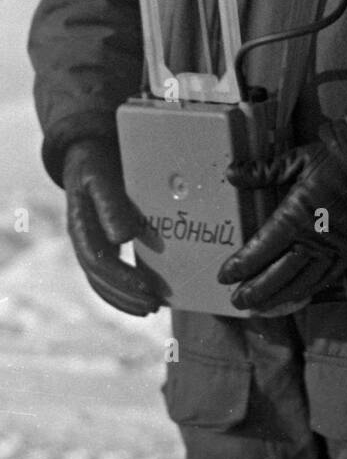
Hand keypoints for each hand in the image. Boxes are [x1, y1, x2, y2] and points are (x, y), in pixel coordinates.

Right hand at [62, 138, 160, 316]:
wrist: (87, 151)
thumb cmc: (96, 162)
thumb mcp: (101, 176)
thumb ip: (110, 204)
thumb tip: (123, 237)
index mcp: (79, 225)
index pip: (98, 262)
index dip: (123, 279)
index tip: (148, 288)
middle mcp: (81, 239)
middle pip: (99, 278)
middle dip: (127, 295)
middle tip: (155, 304)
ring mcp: (89, 243)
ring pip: (101, 282)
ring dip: (124, 298)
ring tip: (151, 307)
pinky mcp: (100, 242)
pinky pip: (107, 274)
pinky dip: (123, 289)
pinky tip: (141, 296)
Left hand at [218, 141, 346, 312]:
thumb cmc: (337, 160)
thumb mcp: (297, 159)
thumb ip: (263, 171)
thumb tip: (231, 173)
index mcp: (298, 213)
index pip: (263, 247)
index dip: (242, 265)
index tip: (224, 276)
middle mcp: (315, 238)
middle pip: (280, 273)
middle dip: (256, 289)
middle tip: (237, 301)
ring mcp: (334, 249)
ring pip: (302, 281)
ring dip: (278, 296)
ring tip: (258, 306)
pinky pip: (325, 279)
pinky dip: (307, 291)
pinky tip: (293, 298)